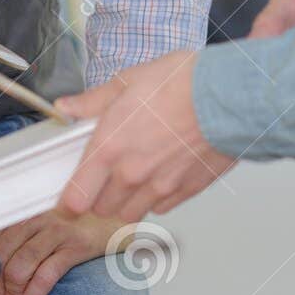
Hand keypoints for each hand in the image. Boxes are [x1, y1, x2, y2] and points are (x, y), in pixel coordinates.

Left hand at [0, 210, 122, 294]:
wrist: (114, 218)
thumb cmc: (73, 223)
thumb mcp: (40, 223)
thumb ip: (15, 238)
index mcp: (22, 210)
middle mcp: (36, 216)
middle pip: (0, 255)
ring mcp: (56, 229)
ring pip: (19, 266)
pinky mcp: (75, 245)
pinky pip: (46, 275)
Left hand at [56, 51, 235, 222]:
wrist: (228, 95)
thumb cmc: (182, 82)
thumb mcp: (128, 81)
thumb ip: (92, 102)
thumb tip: (66, 107)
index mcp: (109, 146)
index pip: (76, 198)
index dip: (68, 201)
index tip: (69, 194)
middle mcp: (132, 173)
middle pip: (101, 208)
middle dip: (98, 195)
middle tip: (104, 174)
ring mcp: (160, 186)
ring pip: (130, 213)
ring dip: (126, 200)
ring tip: (133, 175)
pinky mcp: (186, 191)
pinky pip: (160, 208)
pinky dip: (155, 198)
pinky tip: (160, 174)